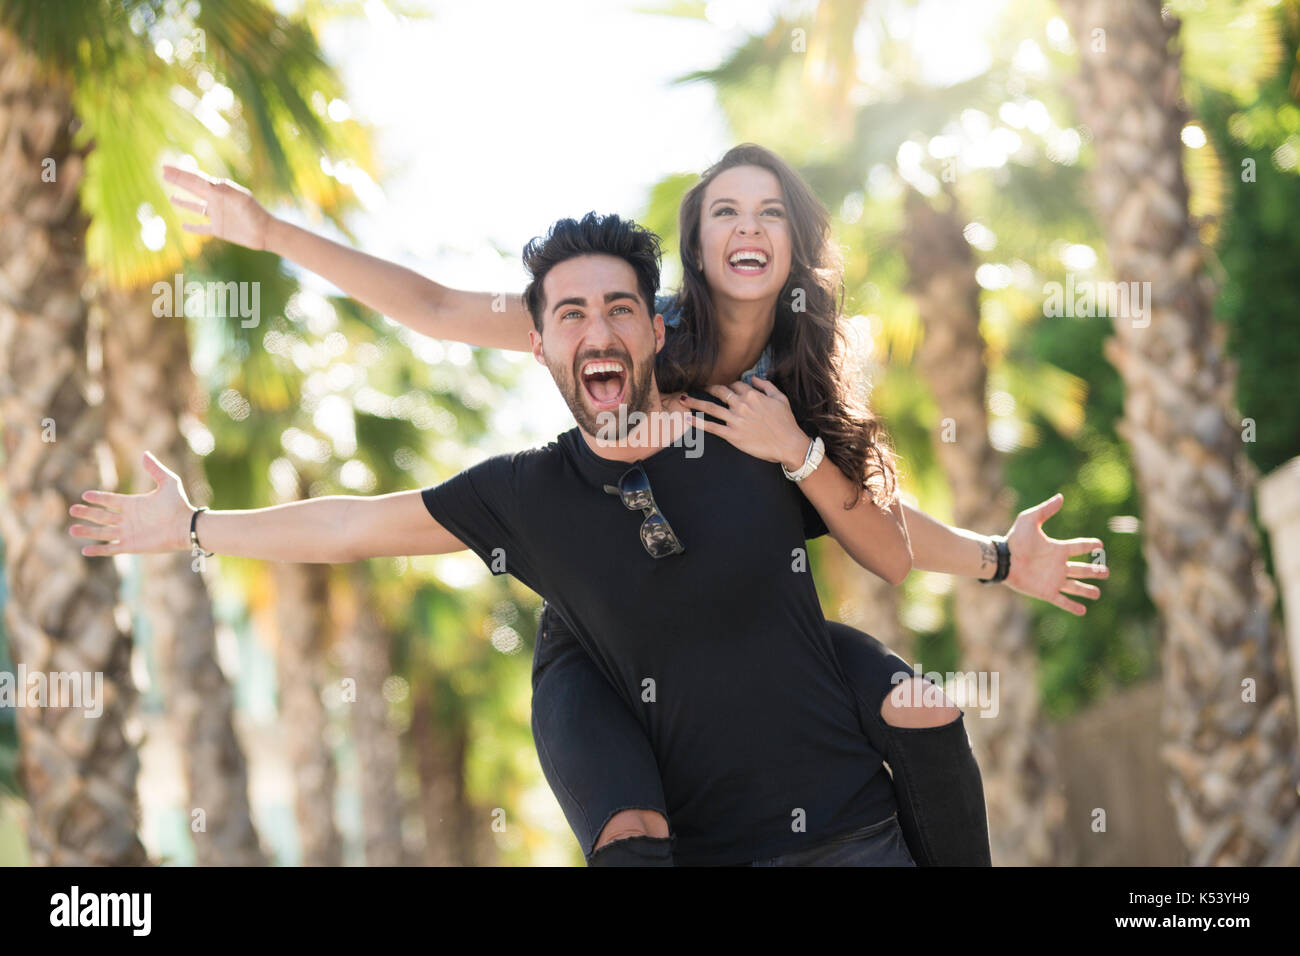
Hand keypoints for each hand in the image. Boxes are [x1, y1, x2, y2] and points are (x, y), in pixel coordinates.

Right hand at [68, 452, 196, 555]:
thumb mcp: (168, 483)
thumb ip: (155, 469)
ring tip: (72, 529)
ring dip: (87, 531)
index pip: (111, 500)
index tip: (85, 495)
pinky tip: (85, 550)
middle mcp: (129, 519)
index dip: (98, 498)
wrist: (186, 526)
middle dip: (87, 513)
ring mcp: (129, 533)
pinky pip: (111, 549)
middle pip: (102, 516)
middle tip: (72, 509)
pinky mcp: (131, 546)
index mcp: (134, 504)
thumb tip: (144, 454)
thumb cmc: (179, 505)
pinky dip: (98, 550)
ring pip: (102, 532)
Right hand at [163, 164, 271, 250]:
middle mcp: (216, 201)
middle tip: (163, 172)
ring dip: (183, 202)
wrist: (266, 232)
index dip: (180, 173)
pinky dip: (192, 227)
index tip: (166, 167)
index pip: (196, 179)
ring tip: (171, 197)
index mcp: (219, 191)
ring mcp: (216, 215)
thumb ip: (225, 190)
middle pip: (192, 189)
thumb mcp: (242, 198)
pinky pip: (202, 228)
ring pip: (195, 207)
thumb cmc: (255, 213)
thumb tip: (207, 183)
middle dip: (178, 181)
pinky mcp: (219, 229)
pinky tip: (183, 225)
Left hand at [675, 377, 810, 468]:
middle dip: (707, 388)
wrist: (788, 444)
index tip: (721, 386)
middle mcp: (741, 405)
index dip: (727, 384)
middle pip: (719, 392)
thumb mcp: (780, 398)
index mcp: (752, 395)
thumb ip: (765, 385)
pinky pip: (712, 427)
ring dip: (695, 403)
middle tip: (697, 386)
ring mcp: (735, 420)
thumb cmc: (786, 422)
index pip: (734, 385)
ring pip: (710, 408)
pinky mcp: (732, 435)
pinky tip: (688, 420)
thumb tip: (752, 378)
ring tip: (682, 399)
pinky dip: (698, 424)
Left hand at [1002, 493, 1108, 614]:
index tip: (1099, 544)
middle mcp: (1058, 565)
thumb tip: (1060, 497)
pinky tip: (1082, 611)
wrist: (1003, 559)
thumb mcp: (1029, 520)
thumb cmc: (1015, 539)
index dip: (1089, 545)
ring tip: (1097, 593)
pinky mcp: (1046, 592)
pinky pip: (1062, 601)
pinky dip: (1072, 606)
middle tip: (1106, 572)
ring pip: (1075, 586)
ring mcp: (1053, 579)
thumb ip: (1045, 510)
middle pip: (1081, 569)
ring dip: (1086, 590)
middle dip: (1094, 571)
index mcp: (1057, 549)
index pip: (1078, 547)